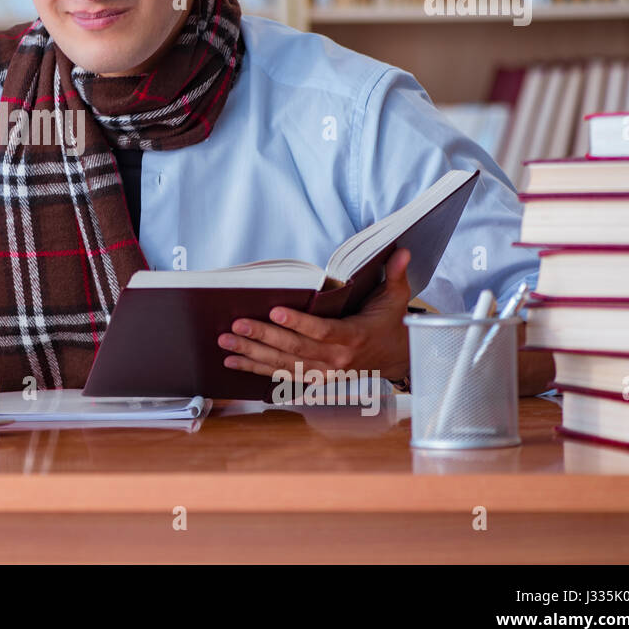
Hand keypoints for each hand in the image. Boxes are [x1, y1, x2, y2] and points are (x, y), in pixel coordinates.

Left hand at [218, 247, 413, 382]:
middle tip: (236, 326)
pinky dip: (255, 369)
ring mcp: (323, 373)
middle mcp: (336, 359)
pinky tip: (232, 362)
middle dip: (262, 338)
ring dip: (252, 355)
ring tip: (226, 344)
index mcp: (353, 337)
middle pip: (295, 349)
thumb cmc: (390, 323)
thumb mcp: (396, 298)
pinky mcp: (314, 379)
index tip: (274, 312)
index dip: (298, 324)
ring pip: (283, 365)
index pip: (322, 332)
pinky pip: (281, 375)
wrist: (397, 358)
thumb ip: (396, 275)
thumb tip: (403, 249)